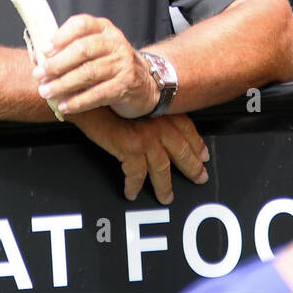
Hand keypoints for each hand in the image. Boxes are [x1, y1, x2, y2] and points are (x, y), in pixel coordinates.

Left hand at [33, 14, 157, 117]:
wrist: (145, 84)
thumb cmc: (111, 66)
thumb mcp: (96, 50)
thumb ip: (71, 50)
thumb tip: (39, 59)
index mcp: (104, 29)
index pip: (81, 25)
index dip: (60, 37)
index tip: (44, 51)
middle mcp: (115, 42)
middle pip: (82, 49)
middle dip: (57, 64)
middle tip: (39, 75)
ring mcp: (123, 63)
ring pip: (88, 73)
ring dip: (63, 84)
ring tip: (46, 92)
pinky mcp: (126, 84)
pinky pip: (98, 93)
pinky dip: (78, 101)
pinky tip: (64, 106)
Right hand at [71, 108, 208, 203]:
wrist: (89, 95)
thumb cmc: (109, 97)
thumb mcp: (137, 100)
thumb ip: (148, 111)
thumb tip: (155, 125)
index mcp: (162, 111)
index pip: (187, 128)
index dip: (197, 143)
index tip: (203, 154)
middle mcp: (159, 124)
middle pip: (182, 151)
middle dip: (192, 167)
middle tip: (199, 178)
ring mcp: (147, 137)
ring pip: (162, 169)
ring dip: (165, 186)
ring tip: (166, 197)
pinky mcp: (131, 148)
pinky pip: (136, 175)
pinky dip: (134, 186)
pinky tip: (132, 192)